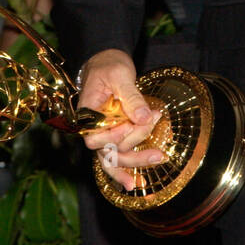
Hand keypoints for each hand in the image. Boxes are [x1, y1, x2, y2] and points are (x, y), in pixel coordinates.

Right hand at [77, 49, 164, 192]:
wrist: (107, 61)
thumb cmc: (109, 66)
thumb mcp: (120, 76)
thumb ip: (131, 96)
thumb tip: (143, 117)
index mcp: (87, 114)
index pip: (94, 138)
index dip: (114, 136)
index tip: (132, 123)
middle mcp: (92, 129)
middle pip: (106, 153)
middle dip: (133, 151)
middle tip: (157, 148)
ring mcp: (102, 134)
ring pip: (113, 159)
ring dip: (134, 164)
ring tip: (154, 165)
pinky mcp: (114, 135)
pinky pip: (118, 156)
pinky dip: (128, 168)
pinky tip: (138, 183)